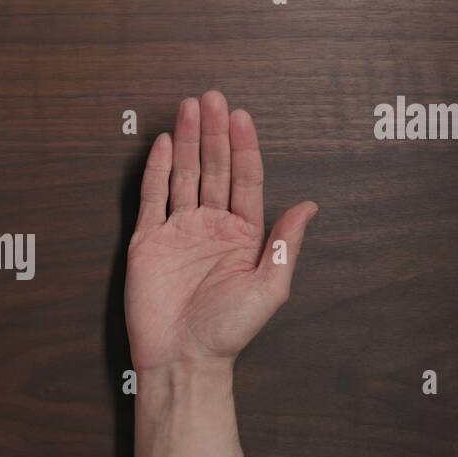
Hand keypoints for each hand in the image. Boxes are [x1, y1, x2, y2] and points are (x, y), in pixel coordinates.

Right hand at [125, 92, 316, 374]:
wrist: (182, 359)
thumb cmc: (228, 331)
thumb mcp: (270, 287)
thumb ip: (286, 243)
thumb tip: (310, 204)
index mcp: (241, 236)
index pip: (243, 180)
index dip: (243, 147)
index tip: (241, 116)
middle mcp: (209, 227)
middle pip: (212, 169)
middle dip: (213, 133)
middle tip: (212, 98)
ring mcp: (177, 232)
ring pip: (184, 176)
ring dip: (188, 141)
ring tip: (189, 108)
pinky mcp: (147, 241)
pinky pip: (152, 198)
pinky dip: (157, 169)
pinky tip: (164, 143)